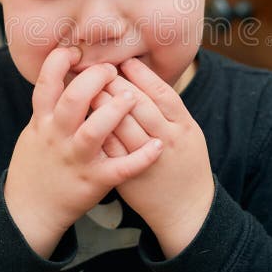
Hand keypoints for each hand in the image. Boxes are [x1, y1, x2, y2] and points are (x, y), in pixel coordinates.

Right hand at [4, 47, 163, 257]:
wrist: (29, 212)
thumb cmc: (37, 165)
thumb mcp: (34, 131)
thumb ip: (50, 105)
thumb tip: (64, 70)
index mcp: (43, 121)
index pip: (47, 82)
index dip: (61, 62)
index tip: (77, 52)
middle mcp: (58, 136)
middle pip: (73, 99)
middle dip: (95, 79)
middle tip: (112, 71)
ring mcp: (76, 159)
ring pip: (94, 130)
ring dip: (115, 110)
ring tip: (133, 97)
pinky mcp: (94, 181)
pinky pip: (120, 168)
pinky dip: (141, 158)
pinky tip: (158, 146)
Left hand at [95, 58, 214, 257]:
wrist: (185, 209)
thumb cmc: (186, 163)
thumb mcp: (188, 131)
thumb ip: (168, 106)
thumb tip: (141, 75)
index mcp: (183, 126)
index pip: (161, 92)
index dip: (141, 74)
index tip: (125, 61)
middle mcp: (166, 140)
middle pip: (138, 104)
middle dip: (115, 83)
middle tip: (100, 69)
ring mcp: (145, 160)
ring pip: (119, 124)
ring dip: (100, 102)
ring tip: (86, 87)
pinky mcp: (126, 176)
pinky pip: (107, 149)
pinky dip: (94, 130)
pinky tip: (84, 117)